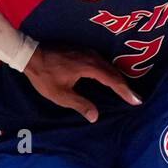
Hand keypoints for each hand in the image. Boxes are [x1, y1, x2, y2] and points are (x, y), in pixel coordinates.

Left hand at [23, 46, 141, 121]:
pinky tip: (108, 77)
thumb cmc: (44, 76)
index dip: (125, 92)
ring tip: (125, 90)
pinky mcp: (82, 51)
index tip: (136, 101)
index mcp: (89, 67)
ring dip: (118, 78)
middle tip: (135, 98)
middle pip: (114, 72)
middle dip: (125, 86)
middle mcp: (91, 57)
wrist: (30, 54)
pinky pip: (101, 62)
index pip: (113, 80)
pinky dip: (109, 71)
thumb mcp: (61, 94)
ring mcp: (87, 52)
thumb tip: (96, 116)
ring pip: (108, 65)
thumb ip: (80, 104)